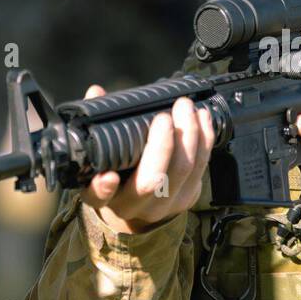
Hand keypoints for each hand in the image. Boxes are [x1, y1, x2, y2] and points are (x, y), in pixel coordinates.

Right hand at [81, 88, 214, 234]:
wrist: (141, 201)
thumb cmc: (118, 171)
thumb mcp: (102, 154)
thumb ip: (99, 124)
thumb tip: (96, 93)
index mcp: (106, 196)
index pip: (100, 197)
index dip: (103, 189)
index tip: (108, 176)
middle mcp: (134, 206)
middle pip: (153, 181)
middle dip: (162, 145)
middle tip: (164, 116)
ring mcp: (166, 204)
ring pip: (183, 171)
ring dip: (188, 135)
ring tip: (185, 107)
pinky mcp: (189, 196)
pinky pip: (201, 167)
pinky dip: (204, 139)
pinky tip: (201, 117)